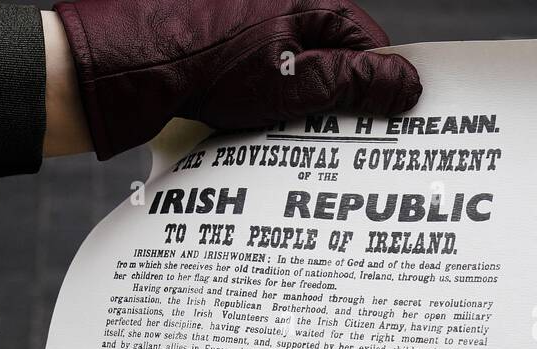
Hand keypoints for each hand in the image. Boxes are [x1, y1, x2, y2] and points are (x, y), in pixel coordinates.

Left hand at [51, 0, 420, 159]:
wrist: (129, 65)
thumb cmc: (208, 64)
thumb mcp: (295, 81)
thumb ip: (354, 83)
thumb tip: (407, 85)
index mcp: (307, 1)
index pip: (367, 41)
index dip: (378, 83)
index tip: (387, 122)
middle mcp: (277, 6)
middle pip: (328, 59)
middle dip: (336, 102)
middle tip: (342, 146)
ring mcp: (243, 29)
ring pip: (289, 77)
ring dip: (295, 113)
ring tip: (292, 146)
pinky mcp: (215, 52)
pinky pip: (253, 84)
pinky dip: (258, 111)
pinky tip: (253, 136)